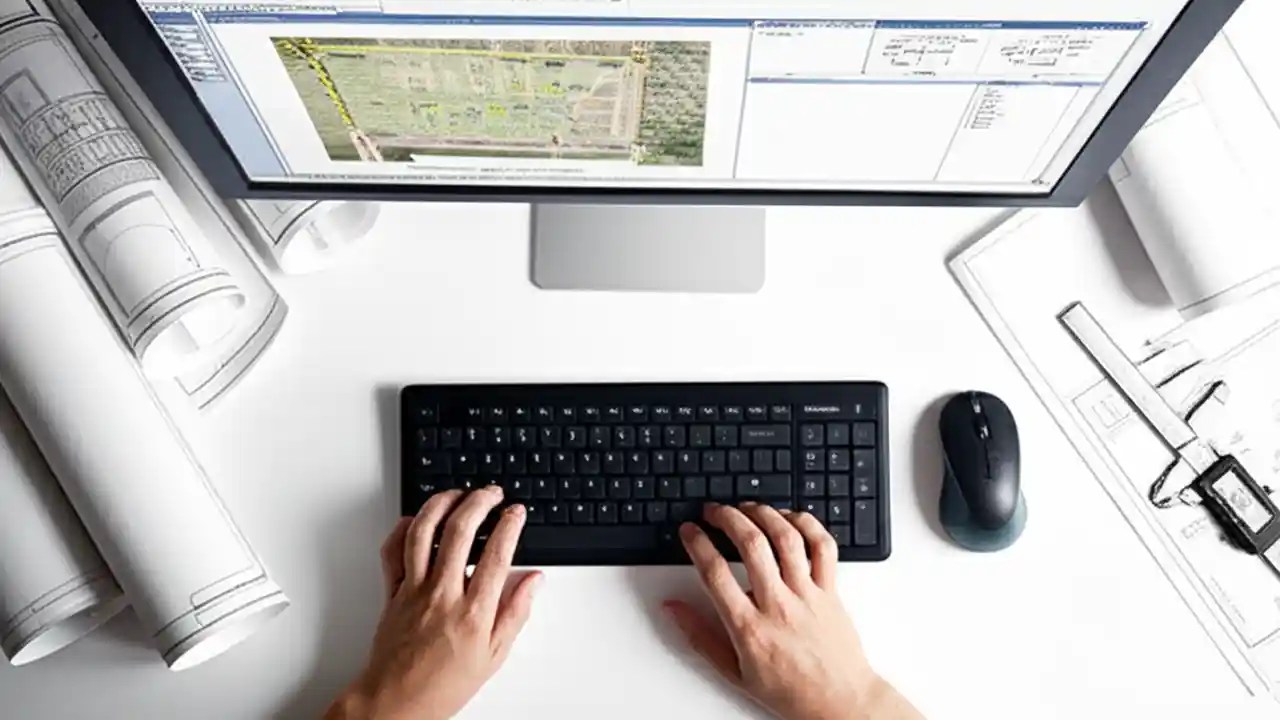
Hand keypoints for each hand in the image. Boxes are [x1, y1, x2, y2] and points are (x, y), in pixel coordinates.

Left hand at [326, 487, 541, 719]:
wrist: (396, 702)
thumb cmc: (443, 685)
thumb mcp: (494, 655)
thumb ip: (516, 612)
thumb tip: (534, 580)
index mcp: (472, 612)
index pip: (496, 555)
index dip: (509, 526)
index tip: (516, 512)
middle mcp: (442, 595)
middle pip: (459, 532)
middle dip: (479, 502)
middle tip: (491, 494)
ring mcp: (413, 590)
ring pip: (423, 533)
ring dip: (441, 504)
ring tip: (458, 494)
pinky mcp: (391, 593)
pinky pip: (392, 552)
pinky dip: (402, 529)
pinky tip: (415, 519)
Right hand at [664, 503, 921, 719]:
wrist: (839, 702)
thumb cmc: (789, 691)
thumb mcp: (733, 671)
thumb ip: (699, 636)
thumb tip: (672, 608)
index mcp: (749, 628)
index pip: (715, 572)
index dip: (696, 543)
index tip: (689, 531)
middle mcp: (778, 606)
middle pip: (750, 544)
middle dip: (727, 517)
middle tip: (714, 510)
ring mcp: (807, 595)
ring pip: (786, 538)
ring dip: (763, 513)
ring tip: (747, 507)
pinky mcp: (831, 590)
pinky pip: (823, 546)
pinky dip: (807, 523)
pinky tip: (789, 517)